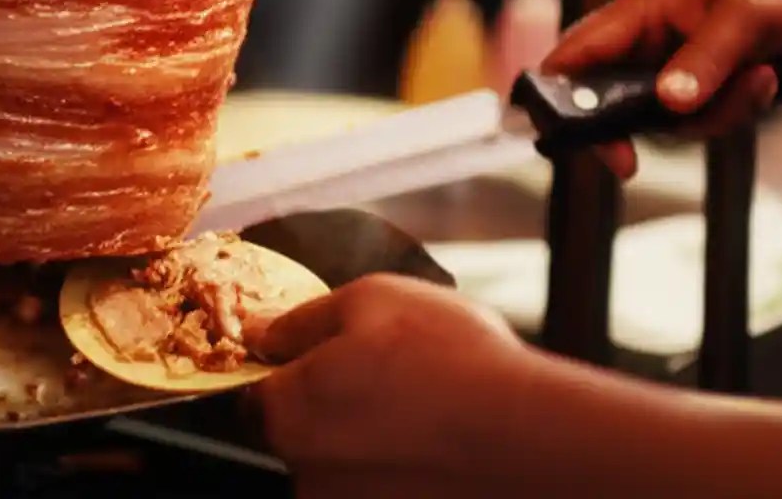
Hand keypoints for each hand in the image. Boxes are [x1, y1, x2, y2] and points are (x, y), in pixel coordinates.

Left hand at [248, 274, 536, 496]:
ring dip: (370, 440)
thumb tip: (262, 332)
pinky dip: (401, 468)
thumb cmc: (448, 361)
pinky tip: (436, 446)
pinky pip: (381, 482)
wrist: (526, 436)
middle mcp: (304, 472)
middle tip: (392, 377)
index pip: (255, 392)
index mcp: (286, 412)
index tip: (327, 354)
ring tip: (425, 414)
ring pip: (344, 462)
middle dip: (335, 405)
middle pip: (300, 431)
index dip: (288, 366)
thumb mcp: (368, 300)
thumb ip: (300, 321)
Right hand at [542, 0, 781, 178]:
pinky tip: (765, 82)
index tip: (568, 136)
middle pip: (608, 98)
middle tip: (629, 162)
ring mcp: (673, 60)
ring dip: (709, 116)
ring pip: (662, 116)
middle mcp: (647, 37)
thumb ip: (704, 60)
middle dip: (632, 129)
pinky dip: (731, 111)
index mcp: (640, 8)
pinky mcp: (701, 78)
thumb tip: (668, 105)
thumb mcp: (747, 15)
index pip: (573, 55)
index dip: (554, 97)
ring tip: (759, 82)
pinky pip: (698, 115)